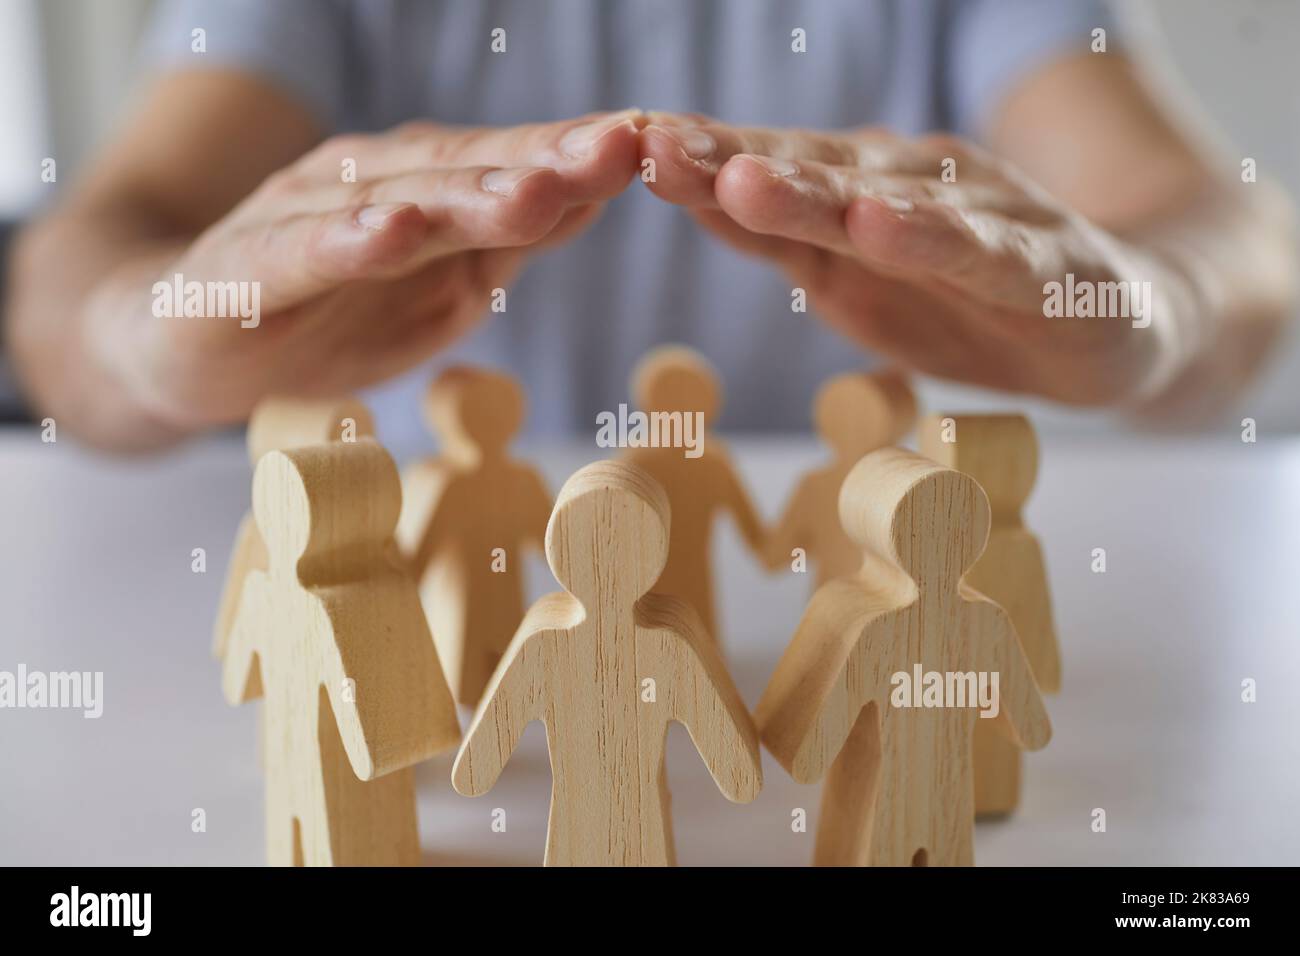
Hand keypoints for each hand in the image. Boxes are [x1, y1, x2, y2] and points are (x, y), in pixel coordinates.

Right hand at [96, 111, 641, 430]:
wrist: (183, 343)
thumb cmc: (325, 314)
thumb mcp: (435, 287)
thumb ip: (501, 243)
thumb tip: (589, 196)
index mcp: (423, 192)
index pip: (511, 168)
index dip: (579, 158)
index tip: (656, 148)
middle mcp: (369, 185)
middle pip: (466, 171)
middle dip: (546, 162)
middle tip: (620, 152)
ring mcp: (306, 220)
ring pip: (395, 202)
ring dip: (467, 195)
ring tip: (534, 190)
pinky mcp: (247, 267)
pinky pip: (302, 253)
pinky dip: (347, 241)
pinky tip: (390, 229)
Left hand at [639, 114, 1187, 404]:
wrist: (1116, 319)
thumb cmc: (969, 297)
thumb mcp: (857, 276)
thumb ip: (786, 238)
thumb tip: (695, 197)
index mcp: (861, 195)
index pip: (768, 173)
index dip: (696, 163)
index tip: (619, 150)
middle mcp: (913, 189)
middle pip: (813, 175)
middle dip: (731, 162)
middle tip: (655, 148)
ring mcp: (978, 220)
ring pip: (888, 203)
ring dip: (814, 191)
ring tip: (746, 183)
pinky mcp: (1041, 266)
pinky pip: (981, 252)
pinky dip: (932, 238)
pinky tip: (886, 226)